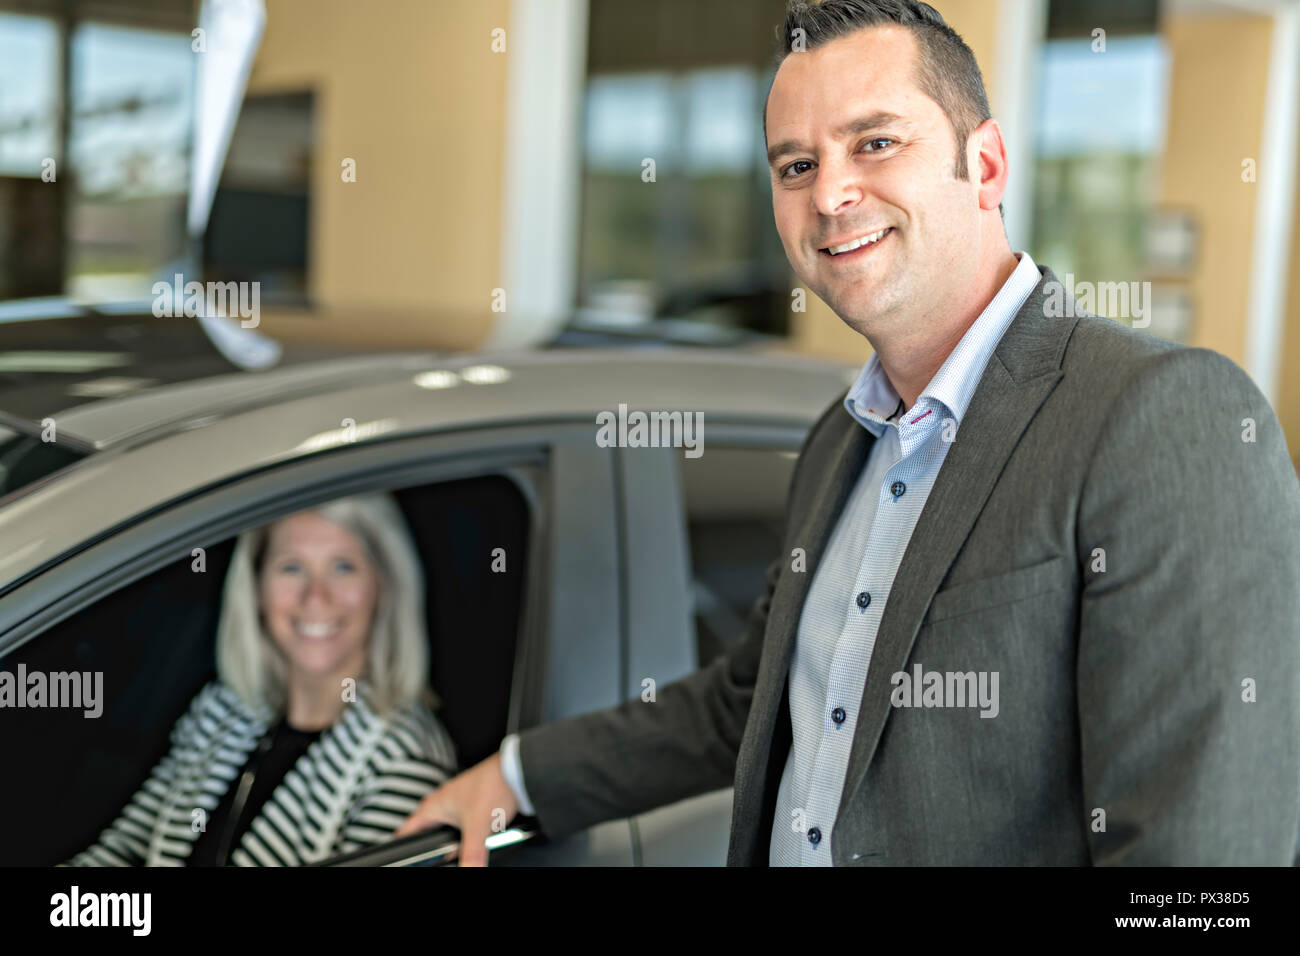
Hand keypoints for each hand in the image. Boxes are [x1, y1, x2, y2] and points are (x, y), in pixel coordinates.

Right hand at [393, 753, 518, 866]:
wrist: (517, 770)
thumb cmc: (492, 786)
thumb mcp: (478, 828)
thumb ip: (472, 855)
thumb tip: (469, 870)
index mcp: (434, 806)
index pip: (407, 832)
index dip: (402, 848)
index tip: (401, 861)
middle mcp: (443, 803)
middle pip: (427, 834)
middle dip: (430, 850)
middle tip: (431, 861)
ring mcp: (458, 804)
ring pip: (447, 832)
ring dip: (452, 845)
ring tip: (454, 855)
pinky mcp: (474, 806)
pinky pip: (463, 828)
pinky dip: (466, 839)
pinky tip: (475, 845)